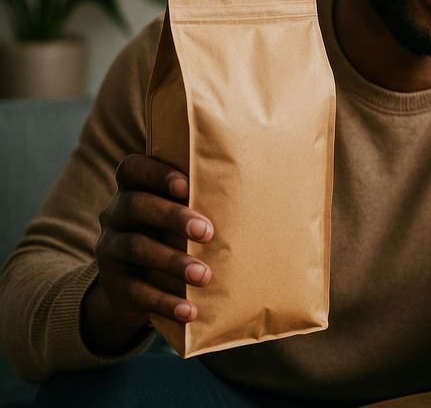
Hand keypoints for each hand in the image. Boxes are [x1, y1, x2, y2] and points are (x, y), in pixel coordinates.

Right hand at [83, 155, 213, 351]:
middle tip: (207, 232)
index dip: (156, 173)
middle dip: (173, 216)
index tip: (187, 186)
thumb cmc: (175, 238)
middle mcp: (115, 215)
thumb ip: (207, 201)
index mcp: (134, 190)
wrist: (137, 289)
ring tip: (204, 276)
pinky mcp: (112, 284)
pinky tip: (190, 310)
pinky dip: (164, 302)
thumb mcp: (183, 218)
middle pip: (136, 205)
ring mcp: (109, 249)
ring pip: (135, 247)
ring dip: (173, 262)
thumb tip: (272, 192)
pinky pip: (135, 291)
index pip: (132, 168)